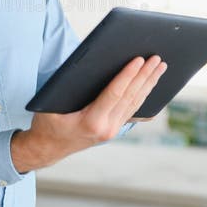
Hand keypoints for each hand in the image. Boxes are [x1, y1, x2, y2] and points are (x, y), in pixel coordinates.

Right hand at [11, 55, 166, 172]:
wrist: (47, 149)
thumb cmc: (47, 122)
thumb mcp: (51, 104)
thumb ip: (67, 87)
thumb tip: (89, 64)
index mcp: (91, 122)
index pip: (115, 93)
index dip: (128, 75)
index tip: (139, 60)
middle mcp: (106, 128)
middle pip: (130, 97)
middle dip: (144, 75)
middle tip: (156, 58)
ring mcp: (112, 131)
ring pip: (135, 103)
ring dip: (149, 83)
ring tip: (160, 67)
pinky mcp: (114, 129)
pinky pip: (132, 109)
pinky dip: (143, 94)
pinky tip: (152, 84)